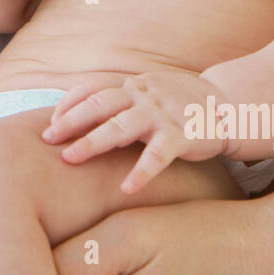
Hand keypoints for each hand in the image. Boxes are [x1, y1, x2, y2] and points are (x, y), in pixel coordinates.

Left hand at [42, 70, 226, 192]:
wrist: (227, 105)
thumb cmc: (178, 103)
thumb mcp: (147, 93)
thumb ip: (119, 101)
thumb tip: (78, 118)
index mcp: (132, 85)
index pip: (93, 87)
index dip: (69, 101)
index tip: (49, 120)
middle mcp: (143, 95)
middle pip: (99, 104)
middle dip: (70, 120)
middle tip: (46, 138)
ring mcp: (161, 114)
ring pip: (121, 126)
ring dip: (93, 142)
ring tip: (70, 159)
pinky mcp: (182, 135)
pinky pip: (158, 155)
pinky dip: (142, 171)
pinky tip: (127, 188)